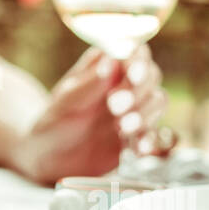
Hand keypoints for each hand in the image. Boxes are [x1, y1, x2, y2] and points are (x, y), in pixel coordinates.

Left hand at [12, 44, 166, 185]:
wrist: (51, 157)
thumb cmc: (54, 121)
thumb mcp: (66, 102)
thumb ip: (89, 83)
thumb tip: (111, 60)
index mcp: (104, 65)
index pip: (132, 52)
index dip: (137, 61)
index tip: (132, 75)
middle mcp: (123, 82)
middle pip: (151, 75)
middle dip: (138, 91)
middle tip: (114, 107)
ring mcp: (134, 108)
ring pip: (157, 101)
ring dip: (145, 114)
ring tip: (123, 128)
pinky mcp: (139, 133)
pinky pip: (154, 132)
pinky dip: (150, 139)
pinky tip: (138, 149)